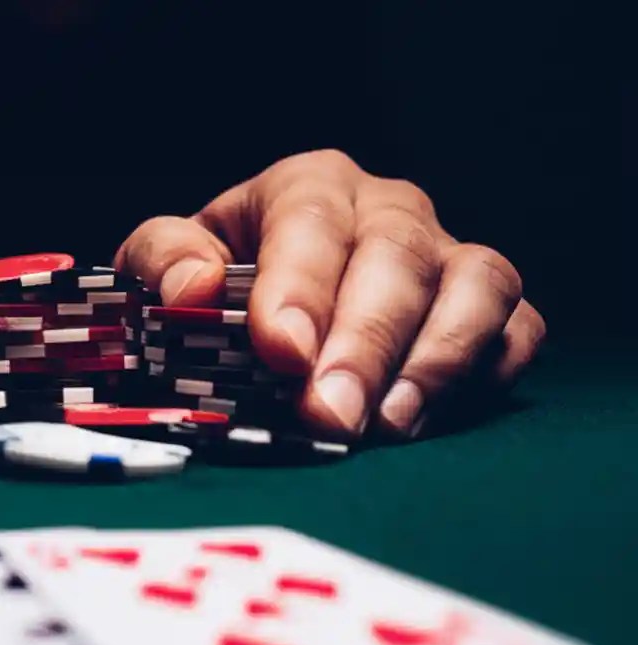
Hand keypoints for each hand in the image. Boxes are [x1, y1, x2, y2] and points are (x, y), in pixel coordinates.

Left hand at [115, 150, 543, 439]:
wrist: (259, 301)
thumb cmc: (214, 279)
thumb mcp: (160, 261)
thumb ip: (161, 259)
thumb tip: (192, 286)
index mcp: (307, 186)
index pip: (310, 221)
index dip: (299, 286)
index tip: (281, 352)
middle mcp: (388, 209)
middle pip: (396, 257)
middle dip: (364, 342)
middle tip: (329, 416)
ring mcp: (447, 255)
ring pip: (477, 284)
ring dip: (436, 358)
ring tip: (386, 424)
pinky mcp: (488, 307)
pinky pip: (517, 328)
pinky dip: (488, 370)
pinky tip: (430, 418)